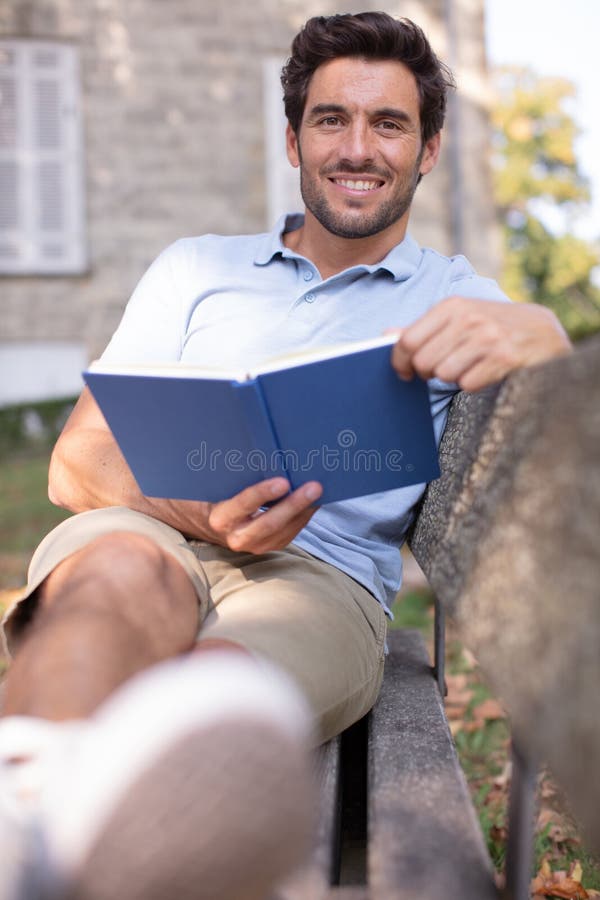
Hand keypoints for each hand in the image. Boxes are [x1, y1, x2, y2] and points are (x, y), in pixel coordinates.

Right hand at [204, 477, 321, 553]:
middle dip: (294, 504)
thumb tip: (271, 457)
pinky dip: (304, 516)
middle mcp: (237, 537)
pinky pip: (291, 533)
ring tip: (320, 492)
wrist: (215, 524)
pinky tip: (315, 501)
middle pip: (270, 523)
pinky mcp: (271, 547)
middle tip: (314, 487)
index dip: (263, 493)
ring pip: (285, 530)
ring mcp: (255, 546)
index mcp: (221, 518)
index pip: (243, 504)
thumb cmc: (220, 496)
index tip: (283, 482)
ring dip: (305, 511)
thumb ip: (238, 478)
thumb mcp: (222, 488)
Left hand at [389, 297, 571, 391]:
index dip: (400, 361)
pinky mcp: (504, 358)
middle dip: (427, 373)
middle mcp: (468, 319)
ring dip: (453, 377)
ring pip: (444, 374)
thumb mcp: (458, 318)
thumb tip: (386, 334)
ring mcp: (487, 338)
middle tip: (439, 371)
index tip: (405, 372)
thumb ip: (422, 328)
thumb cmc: (493, 326)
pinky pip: (467, 385)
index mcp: (452, 306)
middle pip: (423, 361)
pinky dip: (473, 384)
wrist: (543, 332)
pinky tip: (484, 372)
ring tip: (468, 366)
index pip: (408, 341)